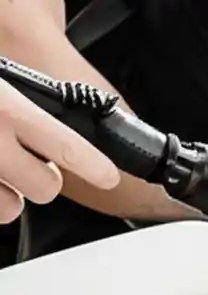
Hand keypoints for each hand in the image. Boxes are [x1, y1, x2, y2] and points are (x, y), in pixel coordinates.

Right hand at [0, 80, 119, 224]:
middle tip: (31, 161)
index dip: (93, 166)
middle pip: (46, 186)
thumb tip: (41, 86)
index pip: (66, 145)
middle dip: (43, 177)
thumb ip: (18, 90)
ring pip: (12, 208)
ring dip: (11, 194)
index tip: (109, 176)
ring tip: (1, 171)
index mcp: (5, 107)